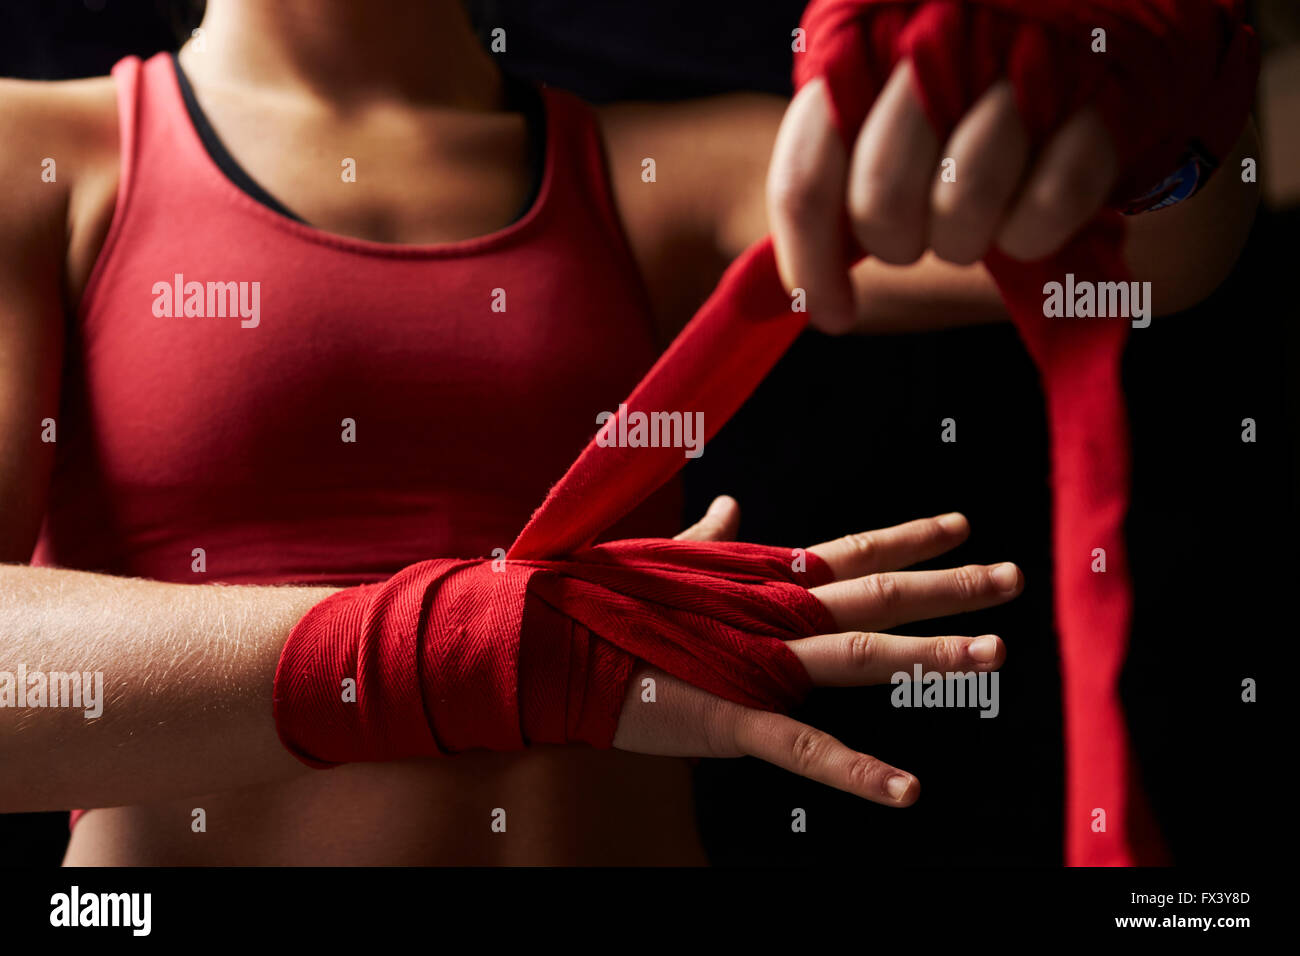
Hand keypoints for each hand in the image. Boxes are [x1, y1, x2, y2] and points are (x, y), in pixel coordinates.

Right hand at [616, 496, 1019, 805]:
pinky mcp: (736, 718)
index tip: (963, 524)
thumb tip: (732, 501)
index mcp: (764, 579)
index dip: (911, 537)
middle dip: (951, 587)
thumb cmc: (611, 602)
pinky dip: (861, 774)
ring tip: (996, 651)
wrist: (558, 645)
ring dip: (931, 653)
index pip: (854, 550)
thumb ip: (713, 535)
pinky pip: (808, 751)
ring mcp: (760, 664)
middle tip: (1015, 578)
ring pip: (862, 654)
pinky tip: (912, 792)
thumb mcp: (671, 561)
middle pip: (878, 594)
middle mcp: (774, 613)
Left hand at [767, 60, 1118, 332]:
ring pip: (963, 200)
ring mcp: (1017, 67)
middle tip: (920, 237)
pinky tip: (1030, 222)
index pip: (808, 178)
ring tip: (977, 225)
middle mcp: (929, 48)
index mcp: (857, 55)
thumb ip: (832, 173)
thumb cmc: (952, 88)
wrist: (1085, 22)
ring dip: (964, 241)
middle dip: (897, 244)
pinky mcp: (1099, 97)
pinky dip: (1034, 235)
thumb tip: (786, 292)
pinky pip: (1051, 202)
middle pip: (882, 200)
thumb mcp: (875, 105)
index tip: (832, 314)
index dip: (810, 264)